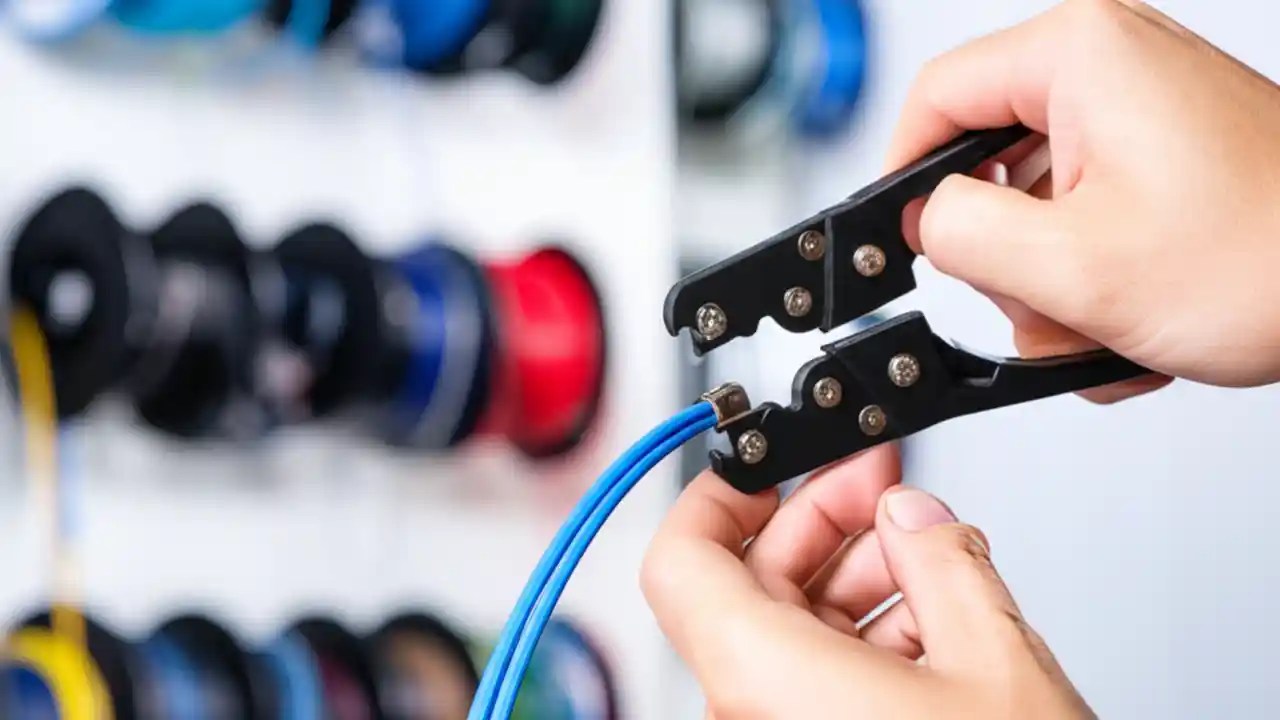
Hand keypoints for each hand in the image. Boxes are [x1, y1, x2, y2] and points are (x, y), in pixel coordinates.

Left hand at [642, 448, 1093, 718]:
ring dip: (862, 580)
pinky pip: (819, 682)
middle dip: (824, 522)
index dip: (719, 494)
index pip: (680, 560)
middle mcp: (750, 717)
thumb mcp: (995, 660)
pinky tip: (940, 617)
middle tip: (884, 485)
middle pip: (751, 585)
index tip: (769, 461)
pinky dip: (871, 640)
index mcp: (762, 680)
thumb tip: (913, 516)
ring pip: (793, 633)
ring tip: (936, 556)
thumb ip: (942, 558)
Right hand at [890, 0, 1279, 396]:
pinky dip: (1092, 273)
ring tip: (1105, 322)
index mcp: (1081, 55)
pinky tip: (1130, 316)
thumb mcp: (1074, 267)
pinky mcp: (1164, 155)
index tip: (898, 237)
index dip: (901, 175)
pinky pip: (1084, 213)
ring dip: (1051, 279)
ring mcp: (1142, 111)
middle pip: (984, 158)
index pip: (935, 97)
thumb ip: (962, 236)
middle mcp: (1112, 66)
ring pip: (1034, 200)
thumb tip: (922, 221)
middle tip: (1042, 301)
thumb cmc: (1270, 262)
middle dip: (1003, 253)